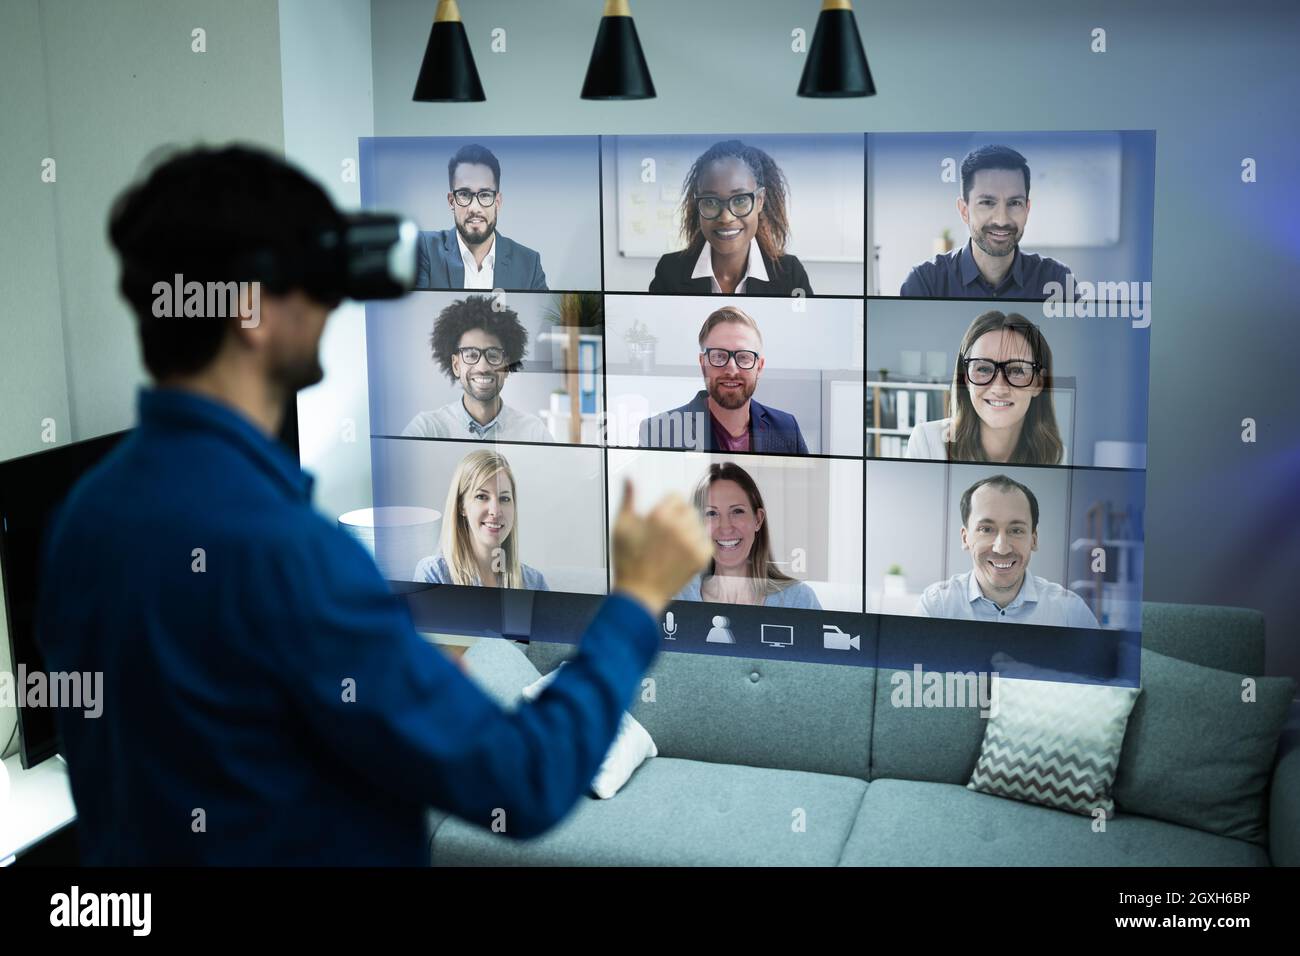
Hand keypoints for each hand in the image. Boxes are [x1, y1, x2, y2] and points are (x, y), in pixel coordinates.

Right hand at [611, 478, 712, 617]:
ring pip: (697, 524)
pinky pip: (706, 541)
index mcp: (660, 516)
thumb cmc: (628, 561)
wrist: (640, 594)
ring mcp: (693, 543)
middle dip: (677, 517)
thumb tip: (629, 479)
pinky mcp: (702, 557)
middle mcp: (680, 527)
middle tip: (664, 535)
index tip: (659, 519)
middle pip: (688, 509)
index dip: (666, 507)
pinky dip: (696, 545)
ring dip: (687, 531)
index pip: (676, 496)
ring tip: (671, 547)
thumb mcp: (622, 526)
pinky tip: (680, 554)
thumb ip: (628, 498)